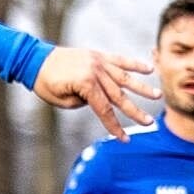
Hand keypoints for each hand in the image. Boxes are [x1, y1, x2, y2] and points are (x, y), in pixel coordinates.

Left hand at [32, 48, 159, 140]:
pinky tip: (149, 69)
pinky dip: (134, 64)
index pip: (104, 109)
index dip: (114, 125)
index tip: (124, 139)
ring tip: (158, 96)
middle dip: (134, 111)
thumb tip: (101, 101)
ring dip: (142, 88)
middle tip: (149, 123)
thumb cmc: (45, 83)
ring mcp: (99, 61)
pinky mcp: (98, 55)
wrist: (35, 59)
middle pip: (119, 96)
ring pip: (124, 77)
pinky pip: (120, 59)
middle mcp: (96, 72)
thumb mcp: (62, 100)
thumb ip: (85, 102)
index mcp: (86, 84)